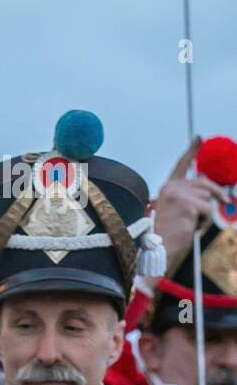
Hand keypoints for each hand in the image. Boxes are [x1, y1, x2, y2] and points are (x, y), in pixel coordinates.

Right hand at [154, 138, 224, 265]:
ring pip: (208, 198)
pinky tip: (190, 227)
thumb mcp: (179, 208)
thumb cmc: (169, 231)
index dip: (191, 150)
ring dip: (205, 213)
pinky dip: (204, 221)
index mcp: (168, 187)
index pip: (182, 165)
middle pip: (205, 183)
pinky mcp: (187, 204)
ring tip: (189, 223)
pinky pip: (208, 210)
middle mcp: (171, 187)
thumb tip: (210, 184)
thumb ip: (190, 194)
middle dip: (218, 193)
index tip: (199, 137)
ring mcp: (179, 194)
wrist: (158, 247)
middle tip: (227, 201)